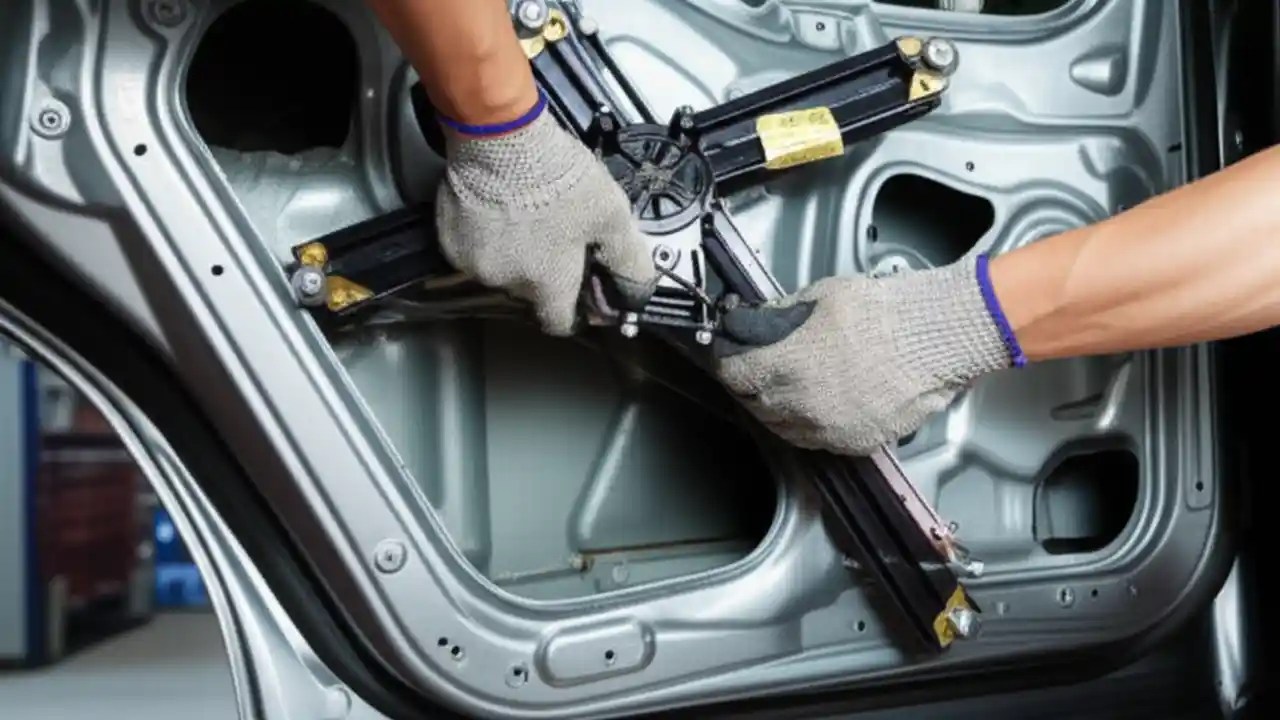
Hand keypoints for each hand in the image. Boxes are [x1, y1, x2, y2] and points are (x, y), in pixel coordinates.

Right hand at [435, 111, 657, 335]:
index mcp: (547, 283)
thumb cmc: (558, 176)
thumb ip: (628, 261)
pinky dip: (487, 236)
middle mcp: (506, 283)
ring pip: (501, 269)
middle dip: (544, 270)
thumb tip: (638, 295)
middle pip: (531, 291)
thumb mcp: (611, 215)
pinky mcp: (449, 241)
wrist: (501, 137)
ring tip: (526, 215)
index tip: (579, 286)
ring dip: (514, 252)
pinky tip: (499, 209)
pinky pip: (474, 249)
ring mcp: (473, 263)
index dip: (572, 308)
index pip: (558, 322)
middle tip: (555, 231)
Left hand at [712, 256, 1016, 455]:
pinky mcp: (855, 443)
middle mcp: (799, 405)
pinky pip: (818, 440)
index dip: (728, 362)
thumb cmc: (883, 311)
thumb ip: (779, 316)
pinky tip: (820, 405)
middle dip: (751, 385)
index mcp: (783, 365)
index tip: (730, 354)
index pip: (732, 374)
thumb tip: (755, 322)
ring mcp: (827, 429)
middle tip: (759, 369)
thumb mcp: (819, 296)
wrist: (937, 337)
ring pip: (782, 428)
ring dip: (777, 409)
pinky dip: (811, 425)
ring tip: (787, 388)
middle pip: (754, 404)